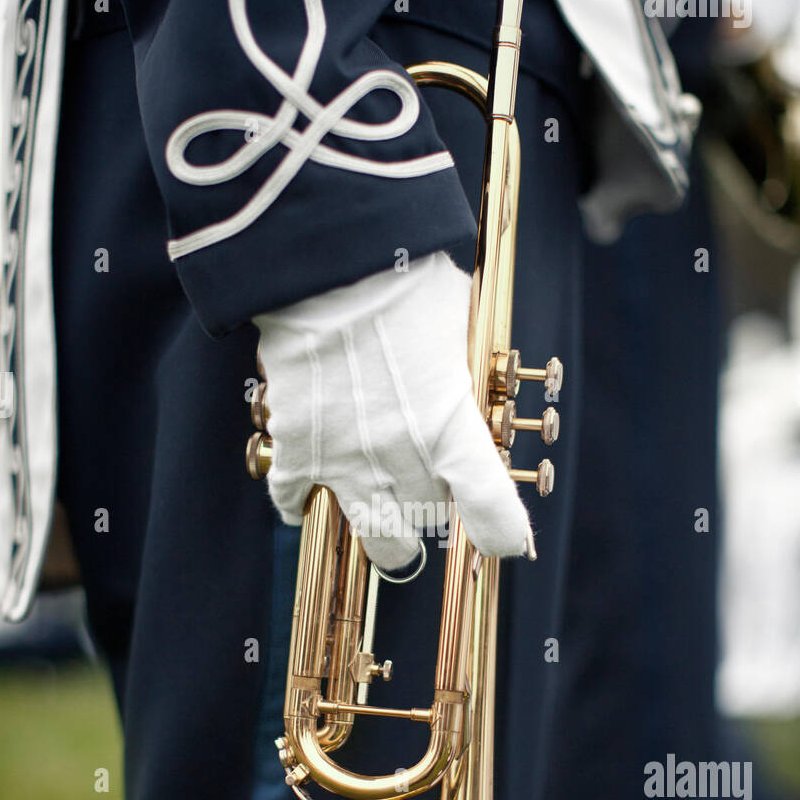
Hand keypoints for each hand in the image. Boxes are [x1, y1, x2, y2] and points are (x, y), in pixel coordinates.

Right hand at [253, 250, 530, 569]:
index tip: (505, 540)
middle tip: (432, 505)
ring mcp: (345, 457)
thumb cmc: (400, 274)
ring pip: (374, 536)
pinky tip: (305, 500)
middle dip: (436, 517)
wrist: (322, 258)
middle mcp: (402, 454)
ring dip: (387, 539)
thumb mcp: (458, 322)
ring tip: (389, 534)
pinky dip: (300, 505)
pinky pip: (294, 500)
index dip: (503, 532)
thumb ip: (460, 370)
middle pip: (429, 522)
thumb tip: (459, 379)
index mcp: (451, 423)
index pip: (489, 506)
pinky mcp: (295, 447)